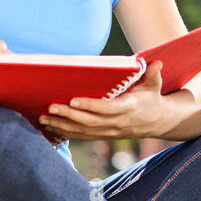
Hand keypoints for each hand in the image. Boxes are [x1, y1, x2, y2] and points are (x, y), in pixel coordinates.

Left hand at [37, 61, 171, 143]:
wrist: (156, 122)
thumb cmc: (151, 98)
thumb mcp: (154, 86)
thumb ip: (153, 74)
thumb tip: (156, 63)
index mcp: (128, 109)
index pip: (106, 109)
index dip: (90, 105)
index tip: (73, 100)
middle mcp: (117, 123)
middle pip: (90, 122)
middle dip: (68, 116)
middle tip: (50, 107)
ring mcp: (109, 132)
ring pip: (83, 132)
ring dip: (62, 126)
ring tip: (44, 118)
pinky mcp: (103, 136)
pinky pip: (83, 137)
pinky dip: (66, 133)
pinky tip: (51, 127)